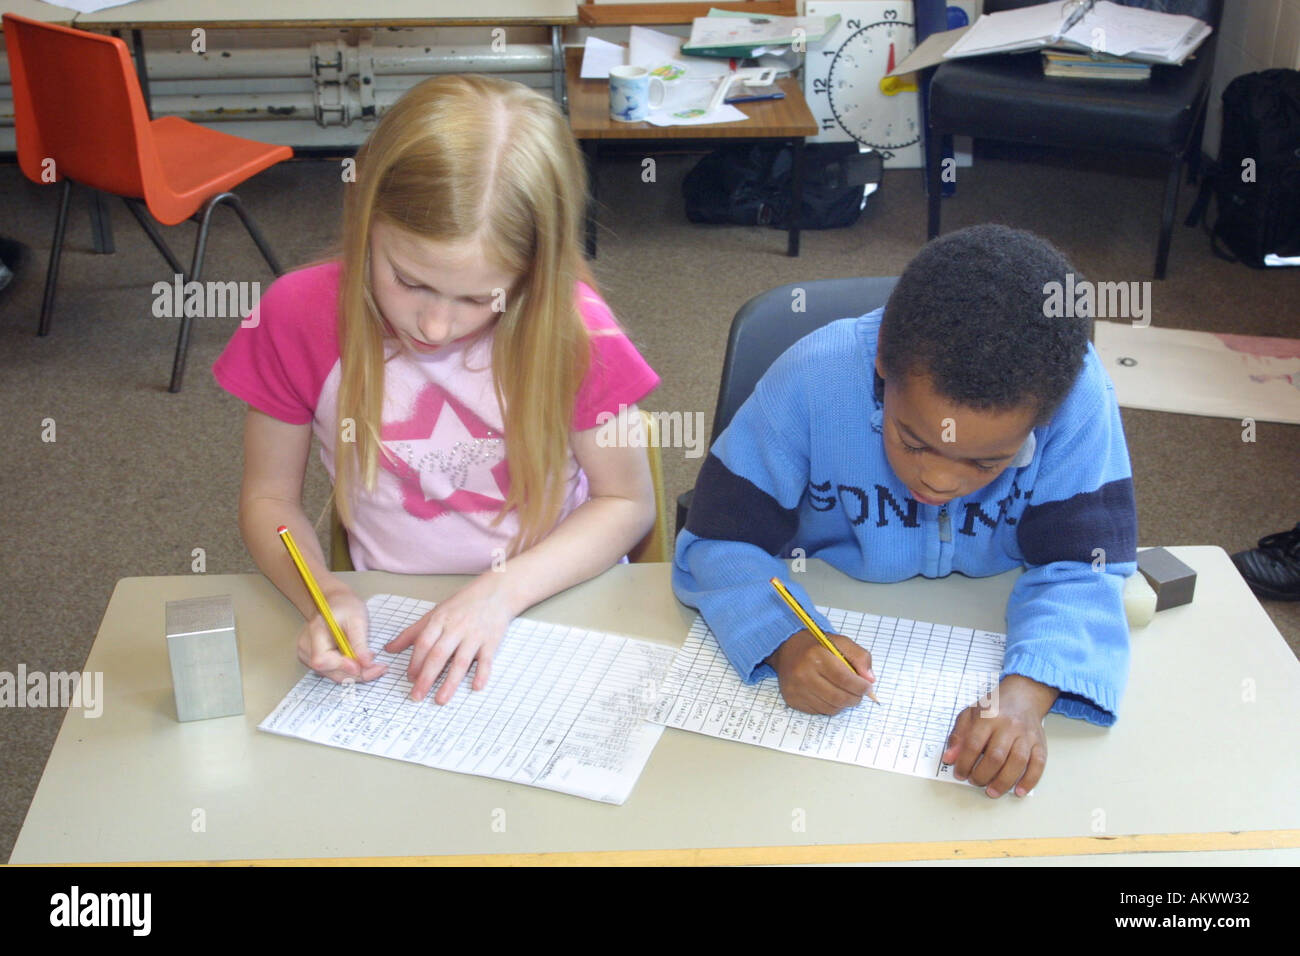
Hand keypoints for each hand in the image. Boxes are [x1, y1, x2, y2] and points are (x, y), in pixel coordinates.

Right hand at [295, 583, 385, 682]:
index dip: (341, 666)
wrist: (336, 603)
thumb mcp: (358, 619)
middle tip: (378, 669)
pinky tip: (362, 664)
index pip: (321, 659)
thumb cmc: (346, 607)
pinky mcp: (314, 660)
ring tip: (373, 666)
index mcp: (315, 630)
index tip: (362, 666)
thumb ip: (360, 643)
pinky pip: (333, 672)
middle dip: (355, 674)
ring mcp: (307, 654)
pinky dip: (349, 672)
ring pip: (332, 675)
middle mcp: (306, 645)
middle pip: (328, 670)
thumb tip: (366, 664)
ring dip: (354, 675)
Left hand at [385, 573, 512, 704]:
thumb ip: (412, 633)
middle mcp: (457, 628)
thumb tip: (389, 648)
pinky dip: (482, 674)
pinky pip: (486, 660)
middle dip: (426, 677)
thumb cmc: (463, 604)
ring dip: (450, 682)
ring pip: (461, 661)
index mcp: (440, 620)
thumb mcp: (435, 613)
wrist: (496, 592)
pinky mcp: (491, 641)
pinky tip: (476, 687)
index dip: (415, 662)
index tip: (410, 678)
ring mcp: (475, 635)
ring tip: (441, 699)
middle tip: (417, 696)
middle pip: (438, 655)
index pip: (424, 643)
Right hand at [767, 630, 874, 714]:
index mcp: (815, 656)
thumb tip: (870, 680)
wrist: (786, 649)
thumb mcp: (840, 642)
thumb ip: (860, 657)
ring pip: (830, 708)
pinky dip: (830, 706)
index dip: (860, 686)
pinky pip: (819, 711)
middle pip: (838, 697)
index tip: (868, 687)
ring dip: (843, 704)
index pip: (844, 678)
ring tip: (845, 693)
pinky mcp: (792, 700)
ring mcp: (796, 689)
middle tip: (859, 694)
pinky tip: (829, 695)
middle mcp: (803, 674)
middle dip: (855, 698)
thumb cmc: (816, 646)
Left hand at [943, 674, 1058, 797]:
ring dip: (1004, 782)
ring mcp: (1026, 735)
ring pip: (1017, 762)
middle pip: (996, 756)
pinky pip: (1038, 764)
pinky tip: (1019, 791)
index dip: (964, 762)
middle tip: (975, 781)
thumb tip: (949, 758)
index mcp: (988, 717)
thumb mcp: (969, 714)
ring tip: (992, 791)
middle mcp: (1009, 726)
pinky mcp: (1040, 744)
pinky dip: (1029, 781)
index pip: (974, 744)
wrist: (1023, 695)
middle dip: (983, 774)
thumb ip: (958, 736)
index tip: (959, 774)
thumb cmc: (993, 707)